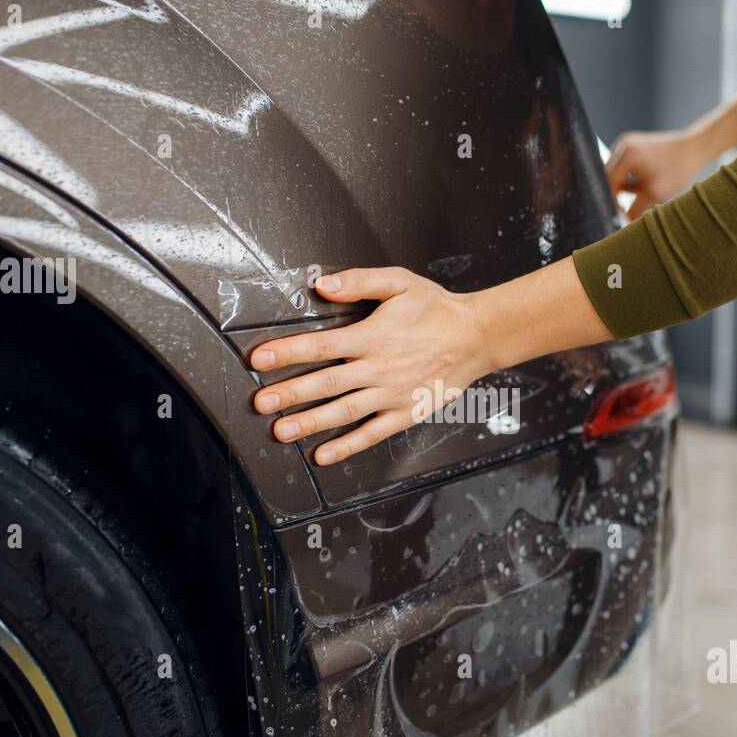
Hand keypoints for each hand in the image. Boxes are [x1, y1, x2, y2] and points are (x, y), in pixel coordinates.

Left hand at [250, 269, 492, 465]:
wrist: (476, 337)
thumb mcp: (400, 282)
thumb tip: (323, 285)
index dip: (288, 352)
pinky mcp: (405, 413)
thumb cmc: (437, 309)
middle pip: (327, 383)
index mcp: (372, 336)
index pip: (321, 345)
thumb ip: (359, 281)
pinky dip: (348, 446)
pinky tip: (324, 454)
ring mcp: (391, 394)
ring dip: (311, 423)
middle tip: (261, 402)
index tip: (260, 359)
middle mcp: (378, 368)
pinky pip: (373, 433)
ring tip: (282, 431)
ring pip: (344, 412)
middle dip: (290, 393)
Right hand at [606, 127, 714, 219]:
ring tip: (641, 198)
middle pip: (608, 180)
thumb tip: (621, 226)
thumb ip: (635, 211)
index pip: (608, 184)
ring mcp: (627, 146)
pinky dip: (631, 183)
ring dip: (625, 191)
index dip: (611, 203)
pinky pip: (624, 171)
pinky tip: (644, 189)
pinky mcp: (633, 150)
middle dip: (616, 197)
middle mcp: (622, 146)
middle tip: (625, 214)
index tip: (618, 218)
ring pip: (617, 177)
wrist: (696, 147)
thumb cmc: (678, 168)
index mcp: (626, 154)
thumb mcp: (655, 194)